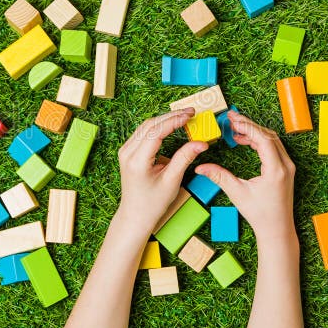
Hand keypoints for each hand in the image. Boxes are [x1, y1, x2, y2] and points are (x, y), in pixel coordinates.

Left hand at [117, 109, 208, 233]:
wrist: (135, 215)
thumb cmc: (153, 203)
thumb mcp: (172, 181)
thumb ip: (185, 158)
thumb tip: (201, 142)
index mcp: (137, 161)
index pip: (156, 132)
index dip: (174, 120)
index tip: (190, 115)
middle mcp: (127, 153)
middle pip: (150, 125)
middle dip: (171, 116)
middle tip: (191, 112)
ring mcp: (125, 151)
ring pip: (146, 126)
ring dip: (165, 119)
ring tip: (184, 116)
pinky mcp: (128, 151)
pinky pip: (143, 133)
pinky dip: (158, 126)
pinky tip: (171, 125)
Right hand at [195, 110, 296, 240]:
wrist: (277, 230)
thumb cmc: (260, 214)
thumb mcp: (237, 194)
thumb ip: (219, 177)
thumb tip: (199, 167)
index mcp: (276, 169)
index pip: (263, 138)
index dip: (247, 126)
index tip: (232, 119)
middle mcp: (285, 165)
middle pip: (268, 135)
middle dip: (249, 125)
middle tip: (231, 118)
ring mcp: (287, 166)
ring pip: (271, 140)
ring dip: (254, 132)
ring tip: (235, 129)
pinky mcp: (285, 169)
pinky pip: (273, 147)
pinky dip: (259, 141)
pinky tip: (244, 141)